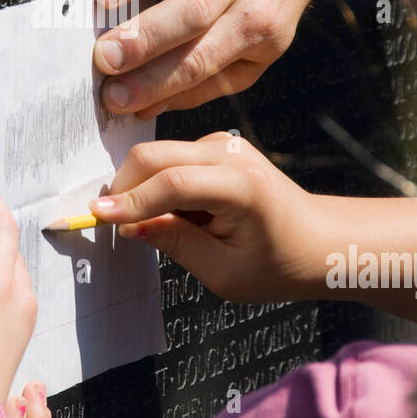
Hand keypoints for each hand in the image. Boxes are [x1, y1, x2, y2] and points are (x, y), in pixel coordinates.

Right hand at [89, 132, 317, 301]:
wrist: (320, 242)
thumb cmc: (279, 264)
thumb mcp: (223, 272)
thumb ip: (174, 243)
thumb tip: (130, 225)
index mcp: (241, 186)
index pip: (170, 183)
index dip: (129, 201)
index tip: (96, 216)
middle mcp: (231, 154)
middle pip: (154, 156)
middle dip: (124, 187)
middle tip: (111, 223)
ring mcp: (224, 144)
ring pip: (158, 155)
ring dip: (142, 188)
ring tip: (162, 227)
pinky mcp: (218, 146)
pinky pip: (171, 159)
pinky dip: (159, 185)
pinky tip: (181, 215)